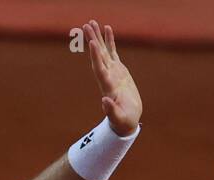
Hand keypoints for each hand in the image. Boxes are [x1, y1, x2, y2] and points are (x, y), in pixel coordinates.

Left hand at [83, 19, 141, 135]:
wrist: (126, 120)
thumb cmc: (123, 121)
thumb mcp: (119, 118)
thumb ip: (111, 111)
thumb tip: (104, 101)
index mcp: (107, 86)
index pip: (99, 68)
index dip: (95, 56)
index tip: (91, 42)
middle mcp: (107, 76)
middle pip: (98, 56)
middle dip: (92, 40)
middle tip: (86, 25)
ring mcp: (112, 72)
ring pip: (103, 51)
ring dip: (97, 37)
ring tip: (92, 23)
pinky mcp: (118, 70)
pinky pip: (112, 52)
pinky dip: (109, 41)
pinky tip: (107, 28)